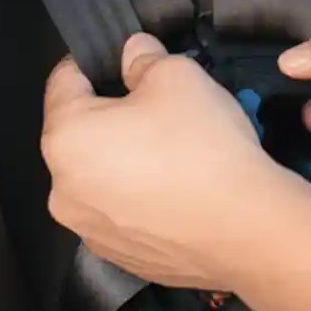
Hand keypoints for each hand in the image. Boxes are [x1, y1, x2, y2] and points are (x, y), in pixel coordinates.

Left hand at [41, 33, 310, 290]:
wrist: (246, 229)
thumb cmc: (204, 148)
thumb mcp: (180, 77)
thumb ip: (144, 59)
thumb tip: (133, 53)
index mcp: (66, 137)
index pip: (64, 81)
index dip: (94, 63)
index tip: (122, 60)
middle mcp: (64, 189)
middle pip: (83, 136)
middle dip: (116, 118)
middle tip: (162, 112)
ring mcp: (91, 230)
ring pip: (103, 179)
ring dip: (128, 163)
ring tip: (177, 158)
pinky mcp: (121, 257)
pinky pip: (125, 215)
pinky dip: (144, 201)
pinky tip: (182, 194)